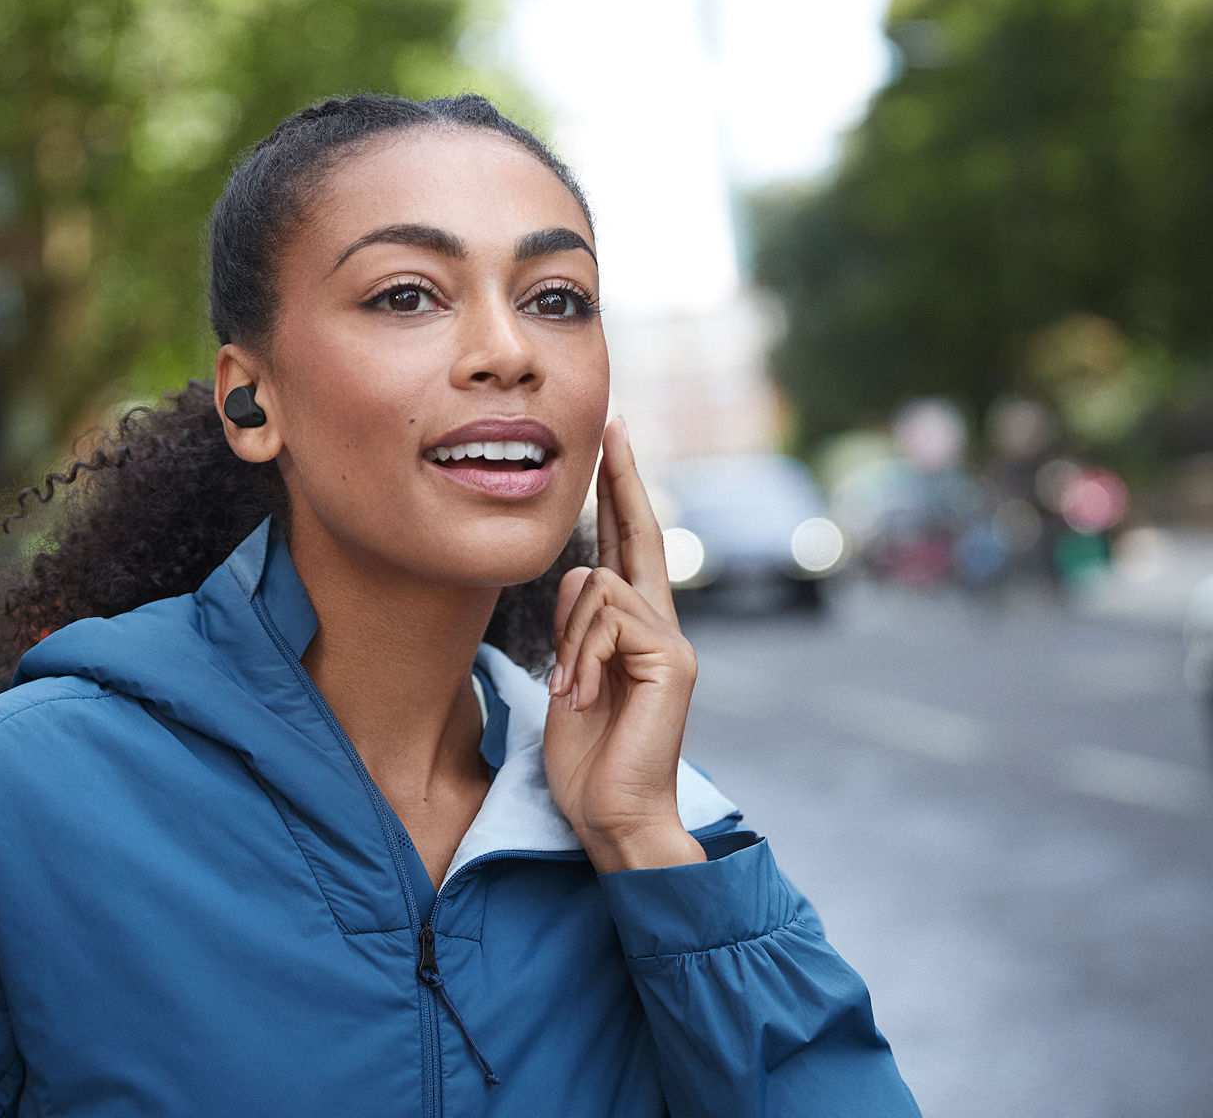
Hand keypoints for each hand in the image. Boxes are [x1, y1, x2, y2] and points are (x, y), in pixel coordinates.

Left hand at [543, 418, 705, 872]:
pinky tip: (581, 695)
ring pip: (599, 586)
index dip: (621, 497)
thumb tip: (581, 576)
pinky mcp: (672, 661)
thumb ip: (580, 625)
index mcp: (638, 630)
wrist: (614, 815)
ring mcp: (673, 643)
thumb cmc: (589, 757)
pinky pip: (607, 619)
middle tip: (614, 426)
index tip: (613, 449)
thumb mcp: (573, 677)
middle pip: (642, 536)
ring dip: (569, 639)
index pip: (631, 549)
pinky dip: (580, 656)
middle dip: (624, 478)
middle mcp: (664, 627)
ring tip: (572, 691)